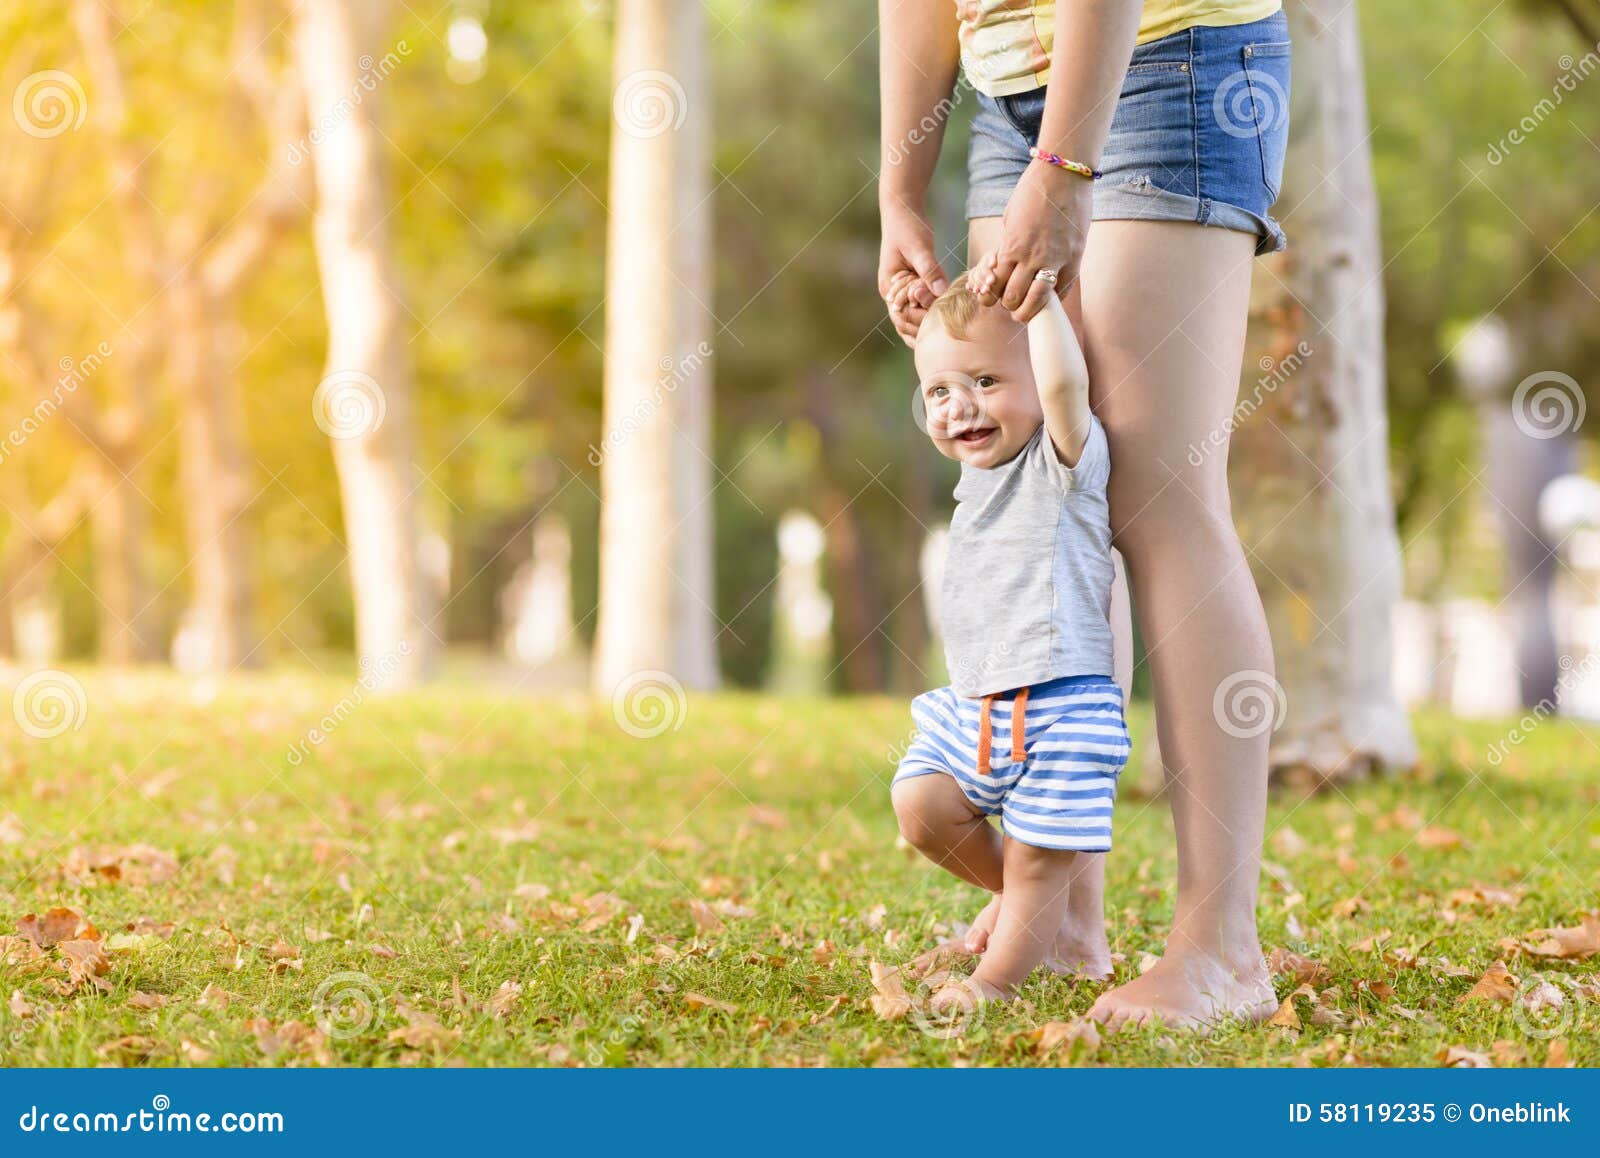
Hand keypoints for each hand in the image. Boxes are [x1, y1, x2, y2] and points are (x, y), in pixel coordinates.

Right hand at [878, 202, 949, 346]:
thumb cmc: (908, 226)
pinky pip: (918, 310)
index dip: (922, 319)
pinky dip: (928, 318)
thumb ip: (929, 270)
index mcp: (890, 287)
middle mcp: (893, 294)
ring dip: (925, 329)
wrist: (903, 210)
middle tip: (947, 335)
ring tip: (945, 339)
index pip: (903, 315)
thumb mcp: (919, 248)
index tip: (942, 318)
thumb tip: (939, 292)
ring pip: (910, 321)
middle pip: (905, 324)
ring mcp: (901, 293)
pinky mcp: (912, 287)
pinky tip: (944, 324)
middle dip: (923, 331)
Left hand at [972, 161, 1091, 322]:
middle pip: (1013, 297)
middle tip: (1011, 307)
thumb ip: (1010, 244)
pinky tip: (1050, 298)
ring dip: (1029, 310)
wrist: (1063, 173)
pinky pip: (1064, 288)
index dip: (991, 295)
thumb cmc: (1033, 191)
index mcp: (1011, 246)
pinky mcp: (1075, 257)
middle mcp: (1031, 256)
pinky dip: (1055, 298)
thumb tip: (1008, 264)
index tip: (992, 297)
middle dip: (1009, 306)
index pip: (995, 284)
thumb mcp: (1011, 218)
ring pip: (1038, 300)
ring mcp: (1055, 259)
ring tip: (1026, 313)